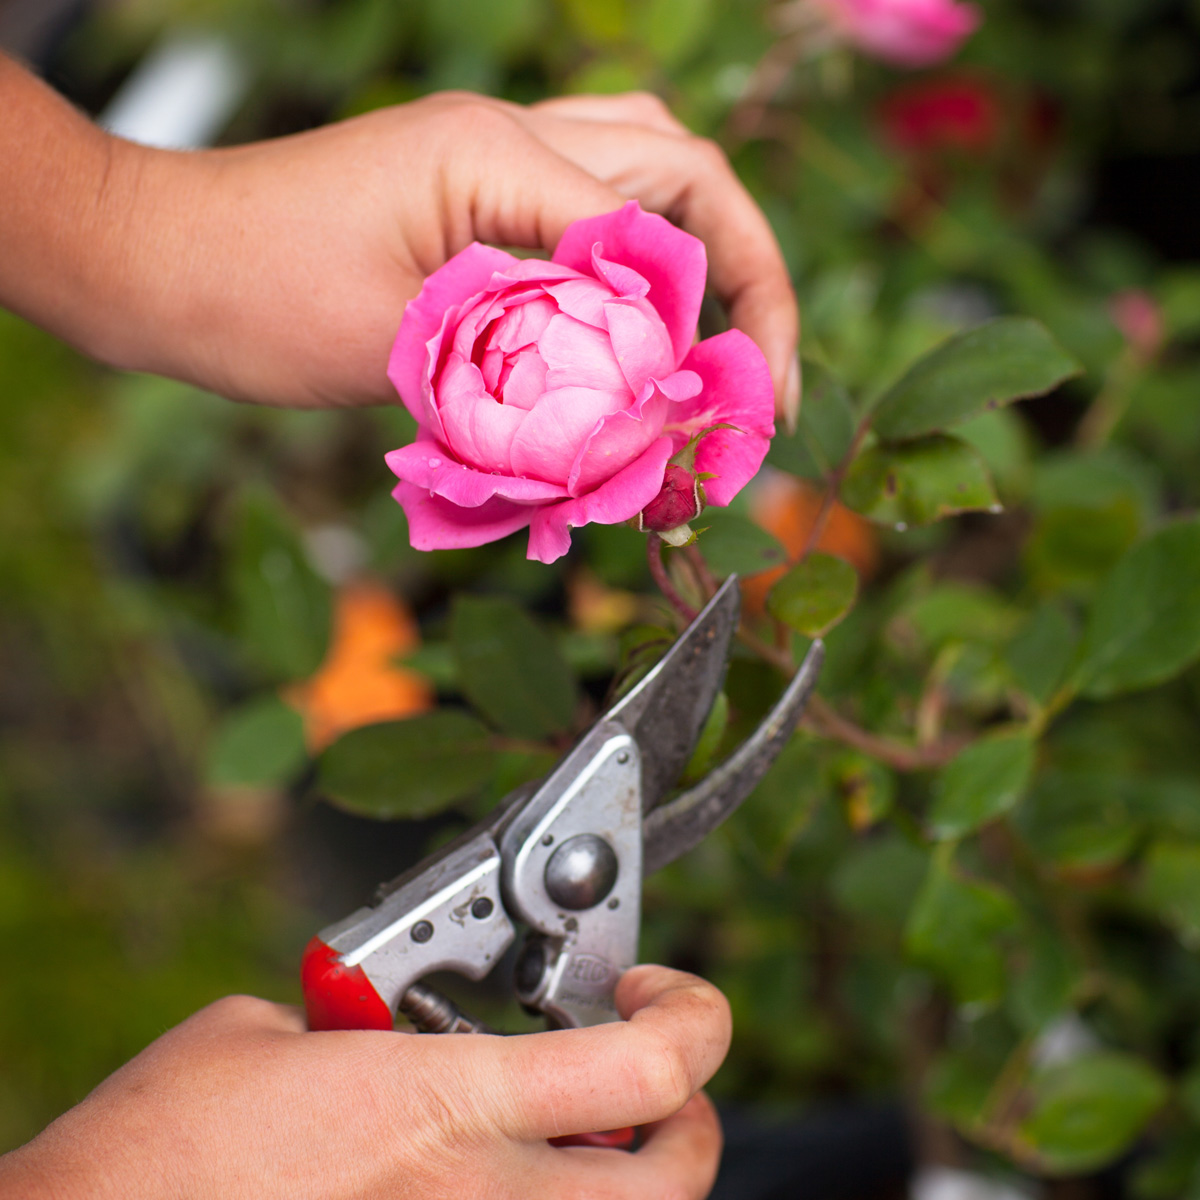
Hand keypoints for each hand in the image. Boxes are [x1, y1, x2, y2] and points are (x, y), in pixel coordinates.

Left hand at [0, 59, 796, 419]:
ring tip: (724, 347)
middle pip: (685, 171)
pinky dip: (639, 263)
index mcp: (501, 157)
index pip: (668, 222)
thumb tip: (654, 406)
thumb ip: (545, 367)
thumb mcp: (411, 350)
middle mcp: (513, 137)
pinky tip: (648, 327)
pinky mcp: (475, 196)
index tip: (751, 409)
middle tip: (761, 375)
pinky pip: (590, 207)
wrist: (162, 267)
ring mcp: (494, 157)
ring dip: (703, 255)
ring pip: (648, 174)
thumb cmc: (258, 300)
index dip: (734, 315)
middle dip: (749, 270)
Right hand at [0, 965, 730, 1199]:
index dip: (690, 1012)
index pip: (651, 1065)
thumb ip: (367, 1026)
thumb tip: (392, 1028)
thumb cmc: (161, 1156)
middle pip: (681, 1173)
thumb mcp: (271, 1037)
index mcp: (449, 1105)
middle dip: (687, 1114)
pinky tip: (486, 1185)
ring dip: (624, 1176)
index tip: (653, 986)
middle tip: (640, 1072)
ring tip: (574, 1134)